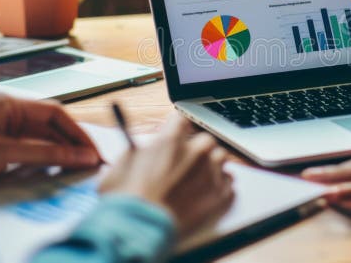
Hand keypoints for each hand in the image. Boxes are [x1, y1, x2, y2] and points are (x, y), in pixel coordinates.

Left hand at [0, 94, 101, 180]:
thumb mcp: (6, 153)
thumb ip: (47, 154)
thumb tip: (83, 156)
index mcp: (8, 102)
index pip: (54, 112)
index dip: (76, 132)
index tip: (92, 150)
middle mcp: (7, 111)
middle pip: (50, 124)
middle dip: (71, 142)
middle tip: (92, 161)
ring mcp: (2, 127)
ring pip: (42, 137)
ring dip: (60, 151)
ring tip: (79, 166)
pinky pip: (30, 147)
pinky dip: (45, 157)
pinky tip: (57, 166)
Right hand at [99, 114, 233, 235]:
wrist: (139, 230)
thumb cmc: (126, 200)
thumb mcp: (122, 164)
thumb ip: (140, 150)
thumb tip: (147, 148)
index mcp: (172, 140)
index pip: (182, 120)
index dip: (176, 129)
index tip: (175, 137)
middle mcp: (195, 152)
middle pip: (205, 140)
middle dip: (195, 150)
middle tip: (183, 165)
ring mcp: (210, 173)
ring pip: (220, 159)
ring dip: (210, 167)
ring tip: (196, 181)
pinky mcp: (220, 195)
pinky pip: (228, 183)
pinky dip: (219, 187)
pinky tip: (205, 193)